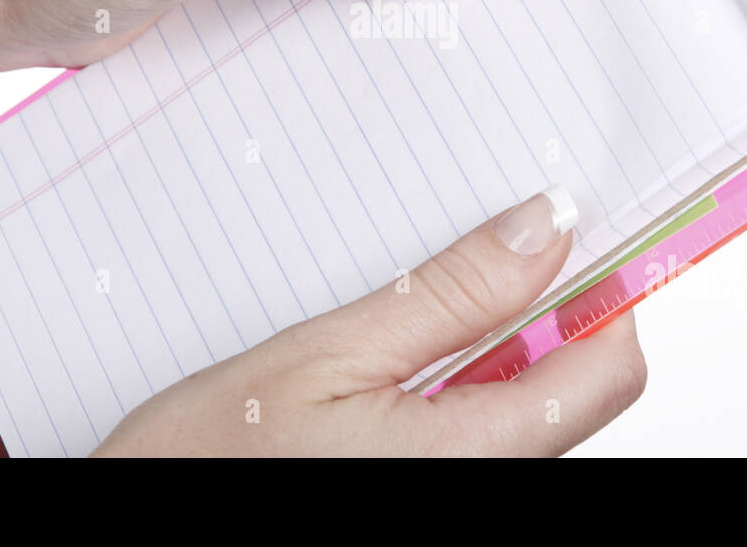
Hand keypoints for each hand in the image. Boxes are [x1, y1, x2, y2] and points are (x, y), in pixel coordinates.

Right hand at [91, 187, 645, 456]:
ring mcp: (457, 491)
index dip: (607, 292)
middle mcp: (485, 486)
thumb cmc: (205, 462)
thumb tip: (545, 231)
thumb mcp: (327, 353)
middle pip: (575, 388)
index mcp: (475, 456)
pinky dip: (464, 378)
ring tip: (418, 304)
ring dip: (498, 342)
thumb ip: (450, 296)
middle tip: (479, 249)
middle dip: (543, 310)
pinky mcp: (428, 488)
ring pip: (528, 406)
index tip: (576, 233)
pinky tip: (400, 354)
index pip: (609, 369)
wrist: (136, 516)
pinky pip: (482, 429)